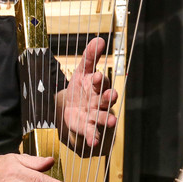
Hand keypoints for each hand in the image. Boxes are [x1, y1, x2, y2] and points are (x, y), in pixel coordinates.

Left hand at [58, 36, 117, 152]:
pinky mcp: (88, 127)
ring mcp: (95, 115)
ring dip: (107, 119)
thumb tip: (100, 39)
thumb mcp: (82, 71)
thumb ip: (90, 56)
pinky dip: (94, 137)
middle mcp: (100, 101)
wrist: (71, 107)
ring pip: (103, 117)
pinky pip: (93, 133)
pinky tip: (94, 142)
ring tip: (111, 122)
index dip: (100, 79)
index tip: (98, 76)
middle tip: (111, 96)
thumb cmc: (81, 87)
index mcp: (98, 86)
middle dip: (109, 98)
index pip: (101, 82)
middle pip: (106, 99)